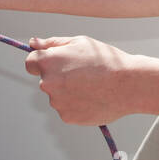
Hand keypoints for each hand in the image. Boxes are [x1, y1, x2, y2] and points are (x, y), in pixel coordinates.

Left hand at [24, 35, 140, 125]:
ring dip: (69, 91)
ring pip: (58, 95)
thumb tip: (33, 43)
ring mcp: (56, 102)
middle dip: (59, 76)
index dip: (42, 61)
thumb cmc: (106, 60)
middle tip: (83, 73)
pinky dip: (77, 104)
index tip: (55, 62)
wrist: (128, 84)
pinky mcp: (67, 117)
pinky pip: (67, 108)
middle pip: (46, 80)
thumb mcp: (81, 42)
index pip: (30, 63)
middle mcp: (47, 83)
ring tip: (92, 85)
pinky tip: (93, 97)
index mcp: (48, 62)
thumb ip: (53, 43)